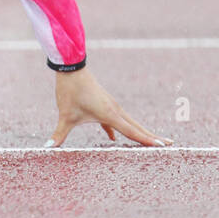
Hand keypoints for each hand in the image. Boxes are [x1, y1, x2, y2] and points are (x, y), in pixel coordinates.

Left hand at [47, 66, 171, 148]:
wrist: (71, 69)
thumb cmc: (70, 91)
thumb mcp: (65, 115)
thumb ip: (59, 134)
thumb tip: (47, 149)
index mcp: (110, 114)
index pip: (132, 131)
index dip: (147, 140)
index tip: (162, 146)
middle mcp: (115, 110)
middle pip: (137, 127)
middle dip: (153, 137)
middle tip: (170, 145)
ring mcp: (111, 107)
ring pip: (129, 123)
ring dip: (141, 132)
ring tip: (154, 141)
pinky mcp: (105, 105)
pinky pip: (116, 120)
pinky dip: (119, 130)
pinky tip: (114, 139)